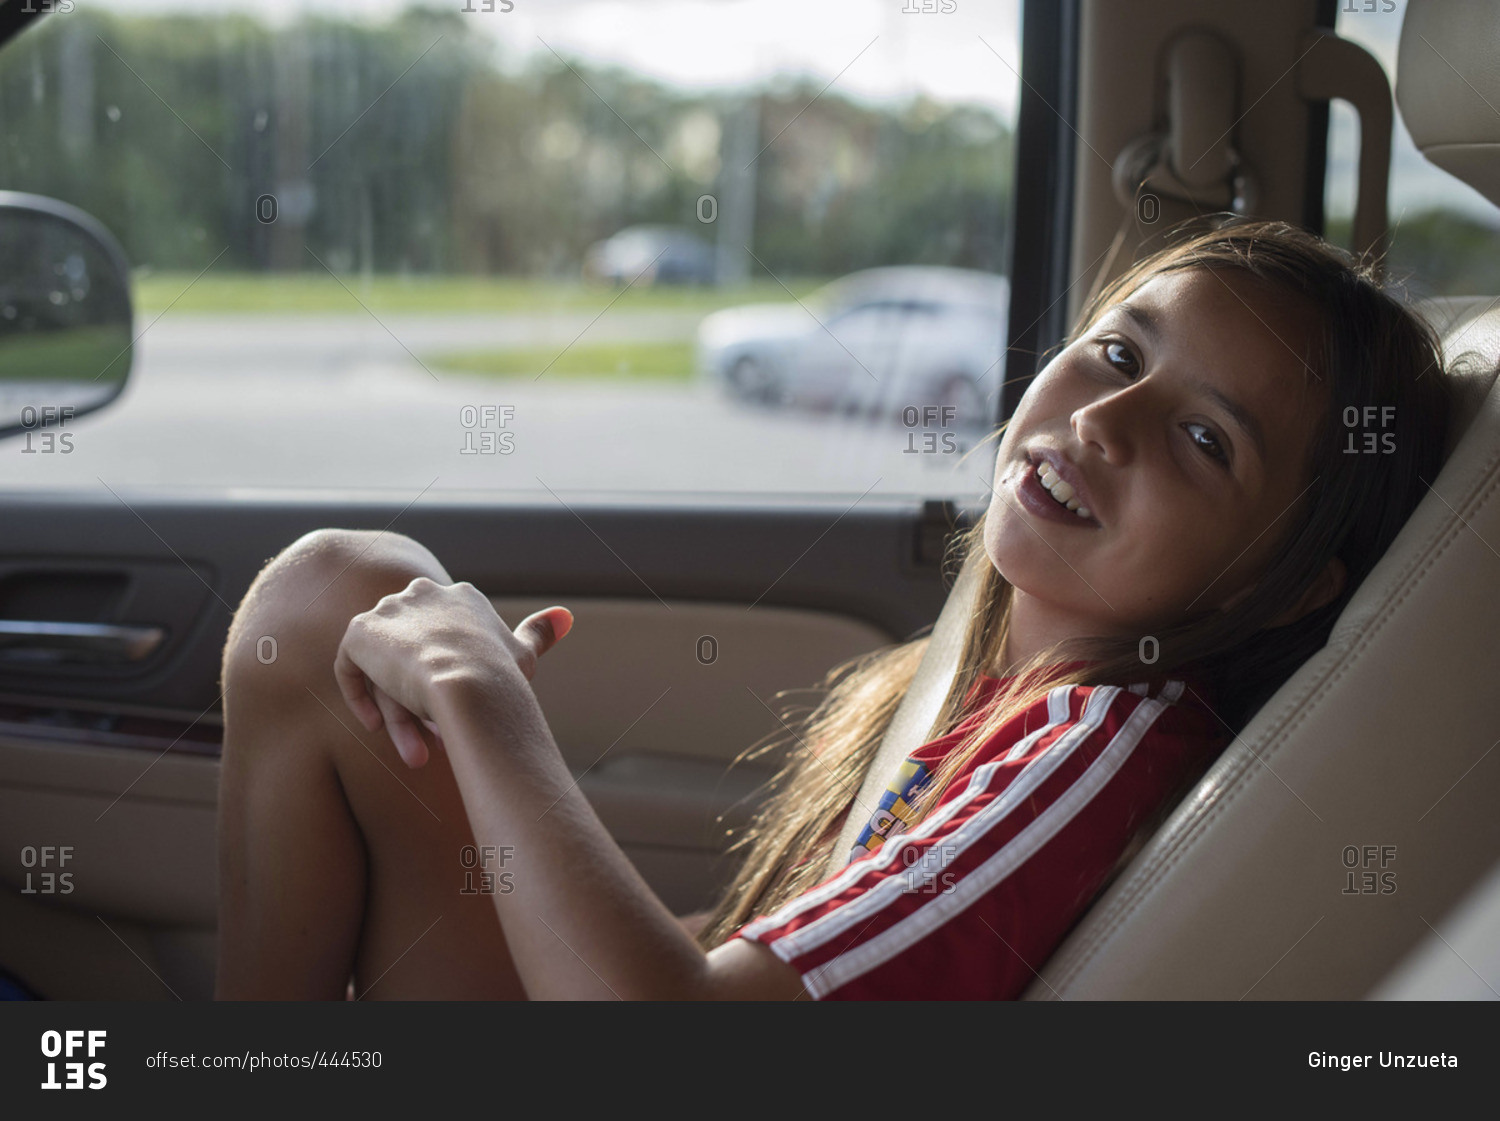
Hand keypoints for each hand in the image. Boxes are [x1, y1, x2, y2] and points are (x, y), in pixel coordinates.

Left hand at [333, 576, 572, 767]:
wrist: (468, 686)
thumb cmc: (502, 678)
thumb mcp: (523, 653)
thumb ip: (540, 632)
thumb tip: (566, 616)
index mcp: (461, 596)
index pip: (442, 636)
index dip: (446, 675)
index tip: (451, 709)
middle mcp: (423, 592)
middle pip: (412, 651)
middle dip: (420, 696)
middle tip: (433, 738)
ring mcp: (389, 610)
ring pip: (385, 665)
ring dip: (397, 708)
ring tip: (412, 750)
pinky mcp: (360, 632)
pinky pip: (350, 665)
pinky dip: (360, 696)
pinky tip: (375, 726)